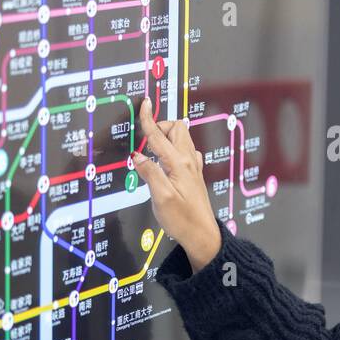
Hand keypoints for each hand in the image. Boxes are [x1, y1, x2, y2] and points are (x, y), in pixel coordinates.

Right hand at [132, 97, 221, 273]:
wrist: (202, 235)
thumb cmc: (183, 219)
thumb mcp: (160, 197)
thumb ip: (149, 172)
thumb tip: (137, 155)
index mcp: (179, 163)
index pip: (160, 135)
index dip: (149, 119)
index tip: (144, 104)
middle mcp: (189, 161)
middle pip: (176, 129)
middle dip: (160, 125)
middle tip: (145, 136)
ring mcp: (193, 167)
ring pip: (182, 138)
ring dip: (167, 136)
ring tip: (152, 148)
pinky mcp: (194, 175)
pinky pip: (185, 151)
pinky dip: (172, 148)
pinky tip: (164, 160)